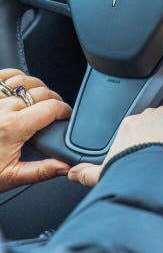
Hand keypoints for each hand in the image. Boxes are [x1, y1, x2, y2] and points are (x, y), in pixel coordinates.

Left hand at [0, 69, 71, 191]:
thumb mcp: (10, 177)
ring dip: (37, 88)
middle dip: (54, 100)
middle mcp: (1, 109)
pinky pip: (5, 76)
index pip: (52, 107)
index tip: (67, 116)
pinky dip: (16, 78)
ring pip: (25, 80)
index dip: (65, 110)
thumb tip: (65, 166)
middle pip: (42, 92)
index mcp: (12, 127)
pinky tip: (20, 88)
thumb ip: (41, 171)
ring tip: (40, 99)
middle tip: (55, 112)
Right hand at [69, 100, 162, 187]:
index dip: (150, 137)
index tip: (155, 149)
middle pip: (159, 119)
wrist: (153, 171)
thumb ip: (88, 173)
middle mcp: (147, 115)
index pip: (141, 126)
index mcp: (128, 126)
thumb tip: (73, 173)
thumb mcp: (105, 174)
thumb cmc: (131, 173)